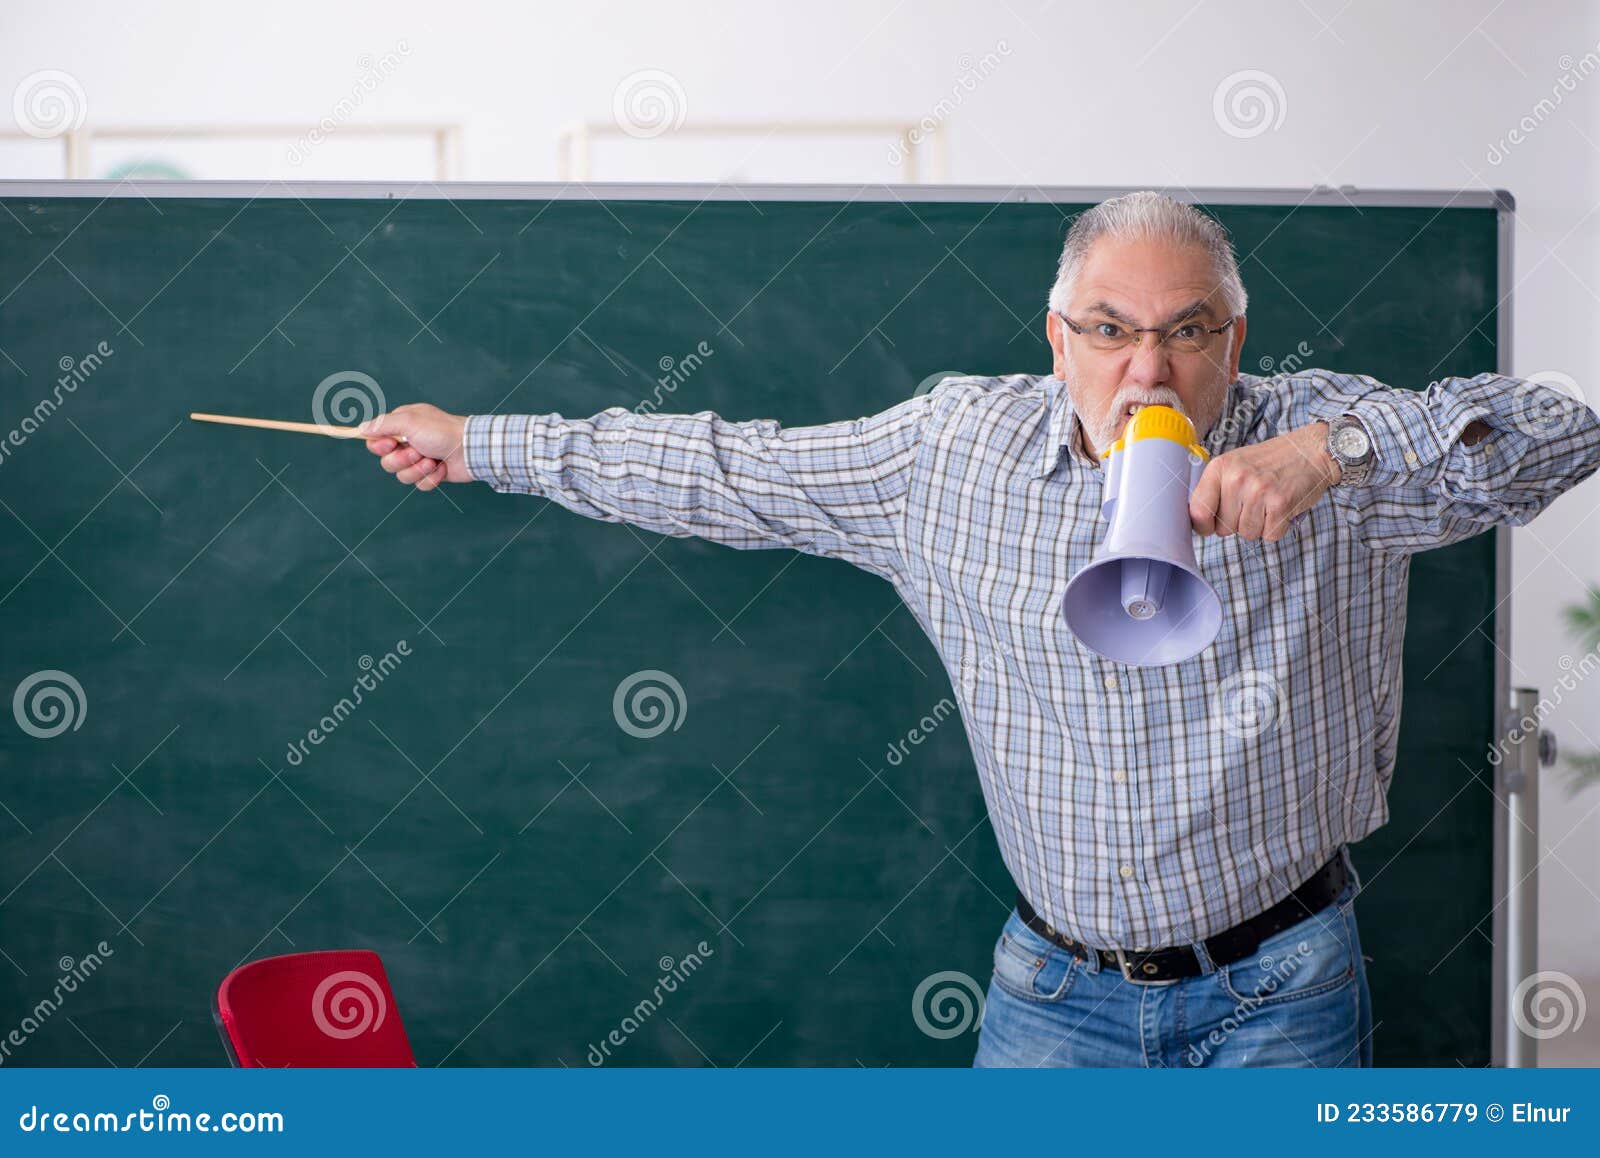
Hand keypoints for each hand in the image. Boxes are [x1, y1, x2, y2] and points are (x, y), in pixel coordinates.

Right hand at [359, 404, 471, 490]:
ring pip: (402, 476)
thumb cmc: (442, 431)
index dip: (380, 446)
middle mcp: (408, 443)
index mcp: (401, 427)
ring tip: (433, 460)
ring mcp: (420, 460)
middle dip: (402, 460)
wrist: (471, 449)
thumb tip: (362, 428)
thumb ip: (384, 424)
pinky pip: (420, 485)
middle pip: (387, 462)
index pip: (376, 441)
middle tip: (418, 452)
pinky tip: (442, 468)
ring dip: (418, 470)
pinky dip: (431, 478)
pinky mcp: (431, 474)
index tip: (391, 444)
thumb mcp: (410, 421)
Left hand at [1189, 421, 1339, 540]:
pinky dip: (1277, 528)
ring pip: (1247, 534)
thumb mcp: (1235, 464)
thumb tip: (1197, 522)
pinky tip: (1281, 508)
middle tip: (1254, 503)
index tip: (1210, 526)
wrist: (1310, 451)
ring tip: (1268, 504)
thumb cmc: (1270, 462)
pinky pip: (1270, 535)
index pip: (1197, 511)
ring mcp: (1259, 491)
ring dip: (1259, 526)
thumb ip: (1215, 489)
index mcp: (1220, 467)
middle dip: (1237, 523)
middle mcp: (1237, 478)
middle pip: (1223, 529)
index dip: (1203, 526)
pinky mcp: (1281, 503)